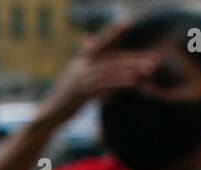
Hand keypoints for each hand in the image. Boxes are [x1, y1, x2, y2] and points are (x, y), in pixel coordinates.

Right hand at [37, 20, 157, 125]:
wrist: (46, 117)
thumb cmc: (62, 102)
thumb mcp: (73, 82)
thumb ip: (85, 69)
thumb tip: (90, 57)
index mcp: (79, 62)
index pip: (100, 44)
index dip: (113, 33)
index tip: (128, 22)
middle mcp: (80, 67)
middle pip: (112, 58)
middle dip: (133, 58)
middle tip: (154, 59)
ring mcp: (80, 78)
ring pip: (111, 70)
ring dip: (132, 69)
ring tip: (150, 69)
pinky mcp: (81, 92)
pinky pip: (105, 84)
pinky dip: (121, 81)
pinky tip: (135, 81)